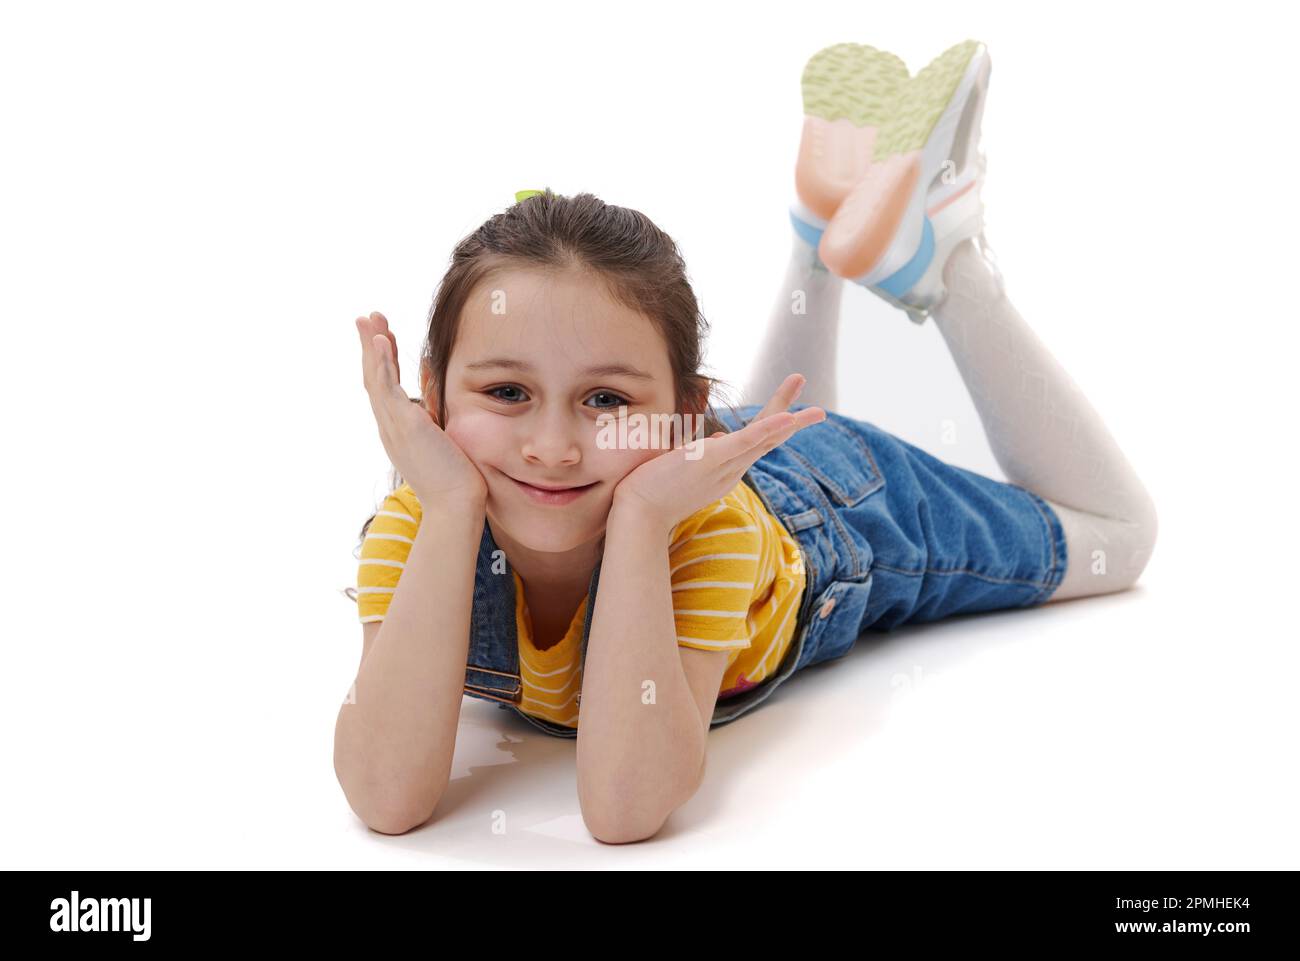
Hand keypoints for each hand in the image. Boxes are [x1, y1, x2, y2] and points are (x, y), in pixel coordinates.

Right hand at [356, 311, 486, 507]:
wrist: (456, 505)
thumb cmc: (457, 480)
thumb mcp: (444, 439)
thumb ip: (437, 417)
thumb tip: (438, 396)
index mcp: (398, 431)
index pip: (386, 388)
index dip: (383, 360)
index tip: (384, 338)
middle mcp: (390, 427)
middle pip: (373, 378)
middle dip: (370, 346)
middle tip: (366, 318)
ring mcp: (394, 426)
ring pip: (375, 378)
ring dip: (371, 346)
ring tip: (367, 318)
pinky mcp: (405, 426)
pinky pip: (387, 388)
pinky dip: (382, 362)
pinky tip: (380, 340)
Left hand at [611, 373, 824, 533]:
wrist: (636, 516)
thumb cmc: (650, 494)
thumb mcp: (679, 468)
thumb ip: (698, 454)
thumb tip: (717, 440)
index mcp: (724, 473)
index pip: (753, 446)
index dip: (772, 429)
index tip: (783, 414)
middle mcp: (731, 472)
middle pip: (768, 442)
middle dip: (794, 423)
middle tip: (821, 411)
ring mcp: (723, 467)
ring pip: (764, 439)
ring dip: (791, 419)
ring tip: (819, 410)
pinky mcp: (711, 460)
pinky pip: (745, 442)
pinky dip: (768, 429)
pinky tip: (788, 418)